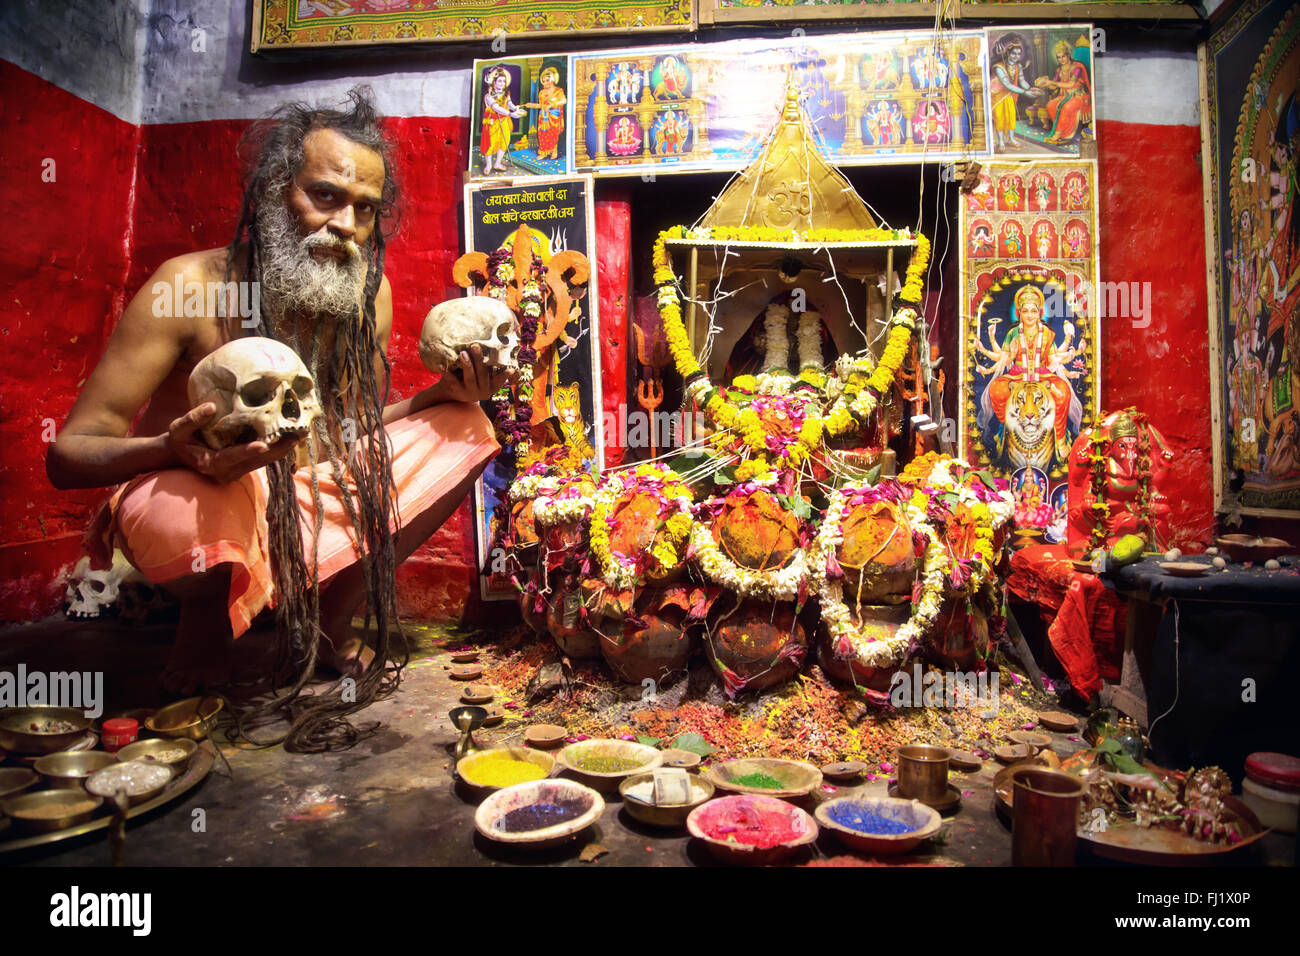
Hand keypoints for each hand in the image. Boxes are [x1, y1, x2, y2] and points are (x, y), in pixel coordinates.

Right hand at [167, 402, 301, 484]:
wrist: (177, 457)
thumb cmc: (179, 441)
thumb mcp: (178, 428)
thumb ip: (193, 418)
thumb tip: (211, 406)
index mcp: (211, 464)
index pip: (233, 457)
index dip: (248, 451)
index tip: (264, 444)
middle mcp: (225, 473)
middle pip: (256, 461)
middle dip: (277, 449)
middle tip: (296, 435)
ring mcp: (235, 474)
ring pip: (263, 462)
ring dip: (281, 450)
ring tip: (299, 435)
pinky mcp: (241, 471)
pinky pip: (261, 461)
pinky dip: (274, 450)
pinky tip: (288, 439)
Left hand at [436, 346, 510, 404]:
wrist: (452, 393)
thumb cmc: (471, 379)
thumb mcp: (482, 376)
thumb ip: (488, 367)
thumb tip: (497, 345)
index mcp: (491, 387)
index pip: (499, 380)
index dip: (504, 375)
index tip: (510, 369)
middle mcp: (483, 392)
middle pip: (482, 374)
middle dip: (479, 360)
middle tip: (475, 346)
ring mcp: (470, 394)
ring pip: (470, 378)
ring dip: (467, 365)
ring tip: (463, 353)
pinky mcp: (458, 393)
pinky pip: (453, 381)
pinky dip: (447, 372)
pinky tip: (442, 364)